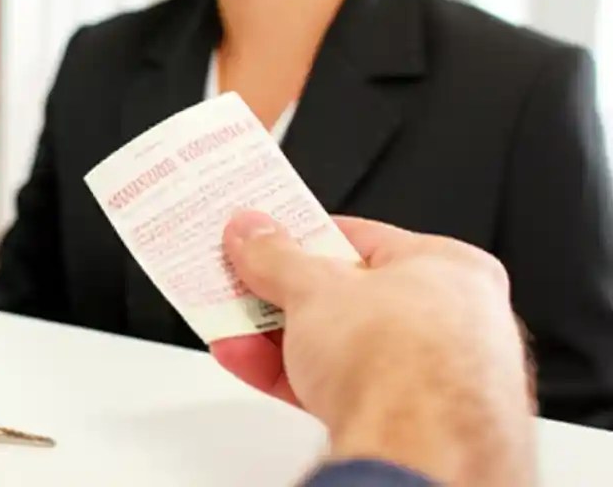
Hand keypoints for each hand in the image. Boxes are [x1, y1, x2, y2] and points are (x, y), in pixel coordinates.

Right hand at [211, 211, 533, 485]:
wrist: (420, 452)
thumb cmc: (410, 363)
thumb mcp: (316, 288)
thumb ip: (275, 256)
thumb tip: (254, 235)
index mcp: (453, 270)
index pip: (363, 238)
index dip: (304, 235)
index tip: (265, 237)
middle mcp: (455, 321)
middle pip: (346, 295)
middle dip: (284, 293)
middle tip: (242, 280)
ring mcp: (432, 377)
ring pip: (337, 345)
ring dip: (277, 335)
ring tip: (232, 322)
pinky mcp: (404, 422)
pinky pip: (337, 386)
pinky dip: (290, 373)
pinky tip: (247, 360)